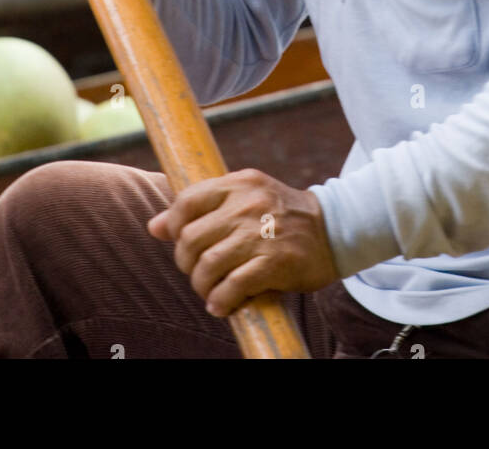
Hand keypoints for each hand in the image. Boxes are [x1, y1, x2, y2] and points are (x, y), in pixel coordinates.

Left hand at [147, 168, 339, 317]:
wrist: (334, 229)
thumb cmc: (281, 215)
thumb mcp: (245, 198)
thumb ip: (204, 208)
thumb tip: (154, 226)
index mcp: (239, 183)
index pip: (187, 201)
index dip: (173, 226)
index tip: (180, 242)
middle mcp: (248, 204)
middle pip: (192, 237)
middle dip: (186, 262)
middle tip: (197, 272)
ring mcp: (261, 232)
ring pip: (208, 264)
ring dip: (202, 286)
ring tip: (210, 291)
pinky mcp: (275, 261)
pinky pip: (233, 285)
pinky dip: (221, 300)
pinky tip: (222, 305)